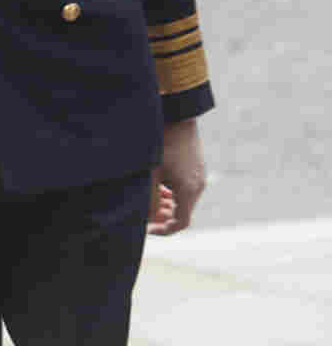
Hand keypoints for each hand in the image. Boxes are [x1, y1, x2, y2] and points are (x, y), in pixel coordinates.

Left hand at [148, 119, 205, 235]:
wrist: (178, 115)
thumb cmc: (160, 143)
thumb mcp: (150, 174)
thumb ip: (150, 200)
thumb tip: (148, 220)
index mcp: (188, 191)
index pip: (181, 224)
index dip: (163, 230)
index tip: (147, 228)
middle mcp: (198, 186)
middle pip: (182, 212)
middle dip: (163, 216)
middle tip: (145, 212)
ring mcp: (200, 176)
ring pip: (184, 200)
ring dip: (167, 203)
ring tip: (150, 197)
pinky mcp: (197, 166)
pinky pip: (186, 187)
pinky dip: (173, 191)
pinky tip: (158, 183)